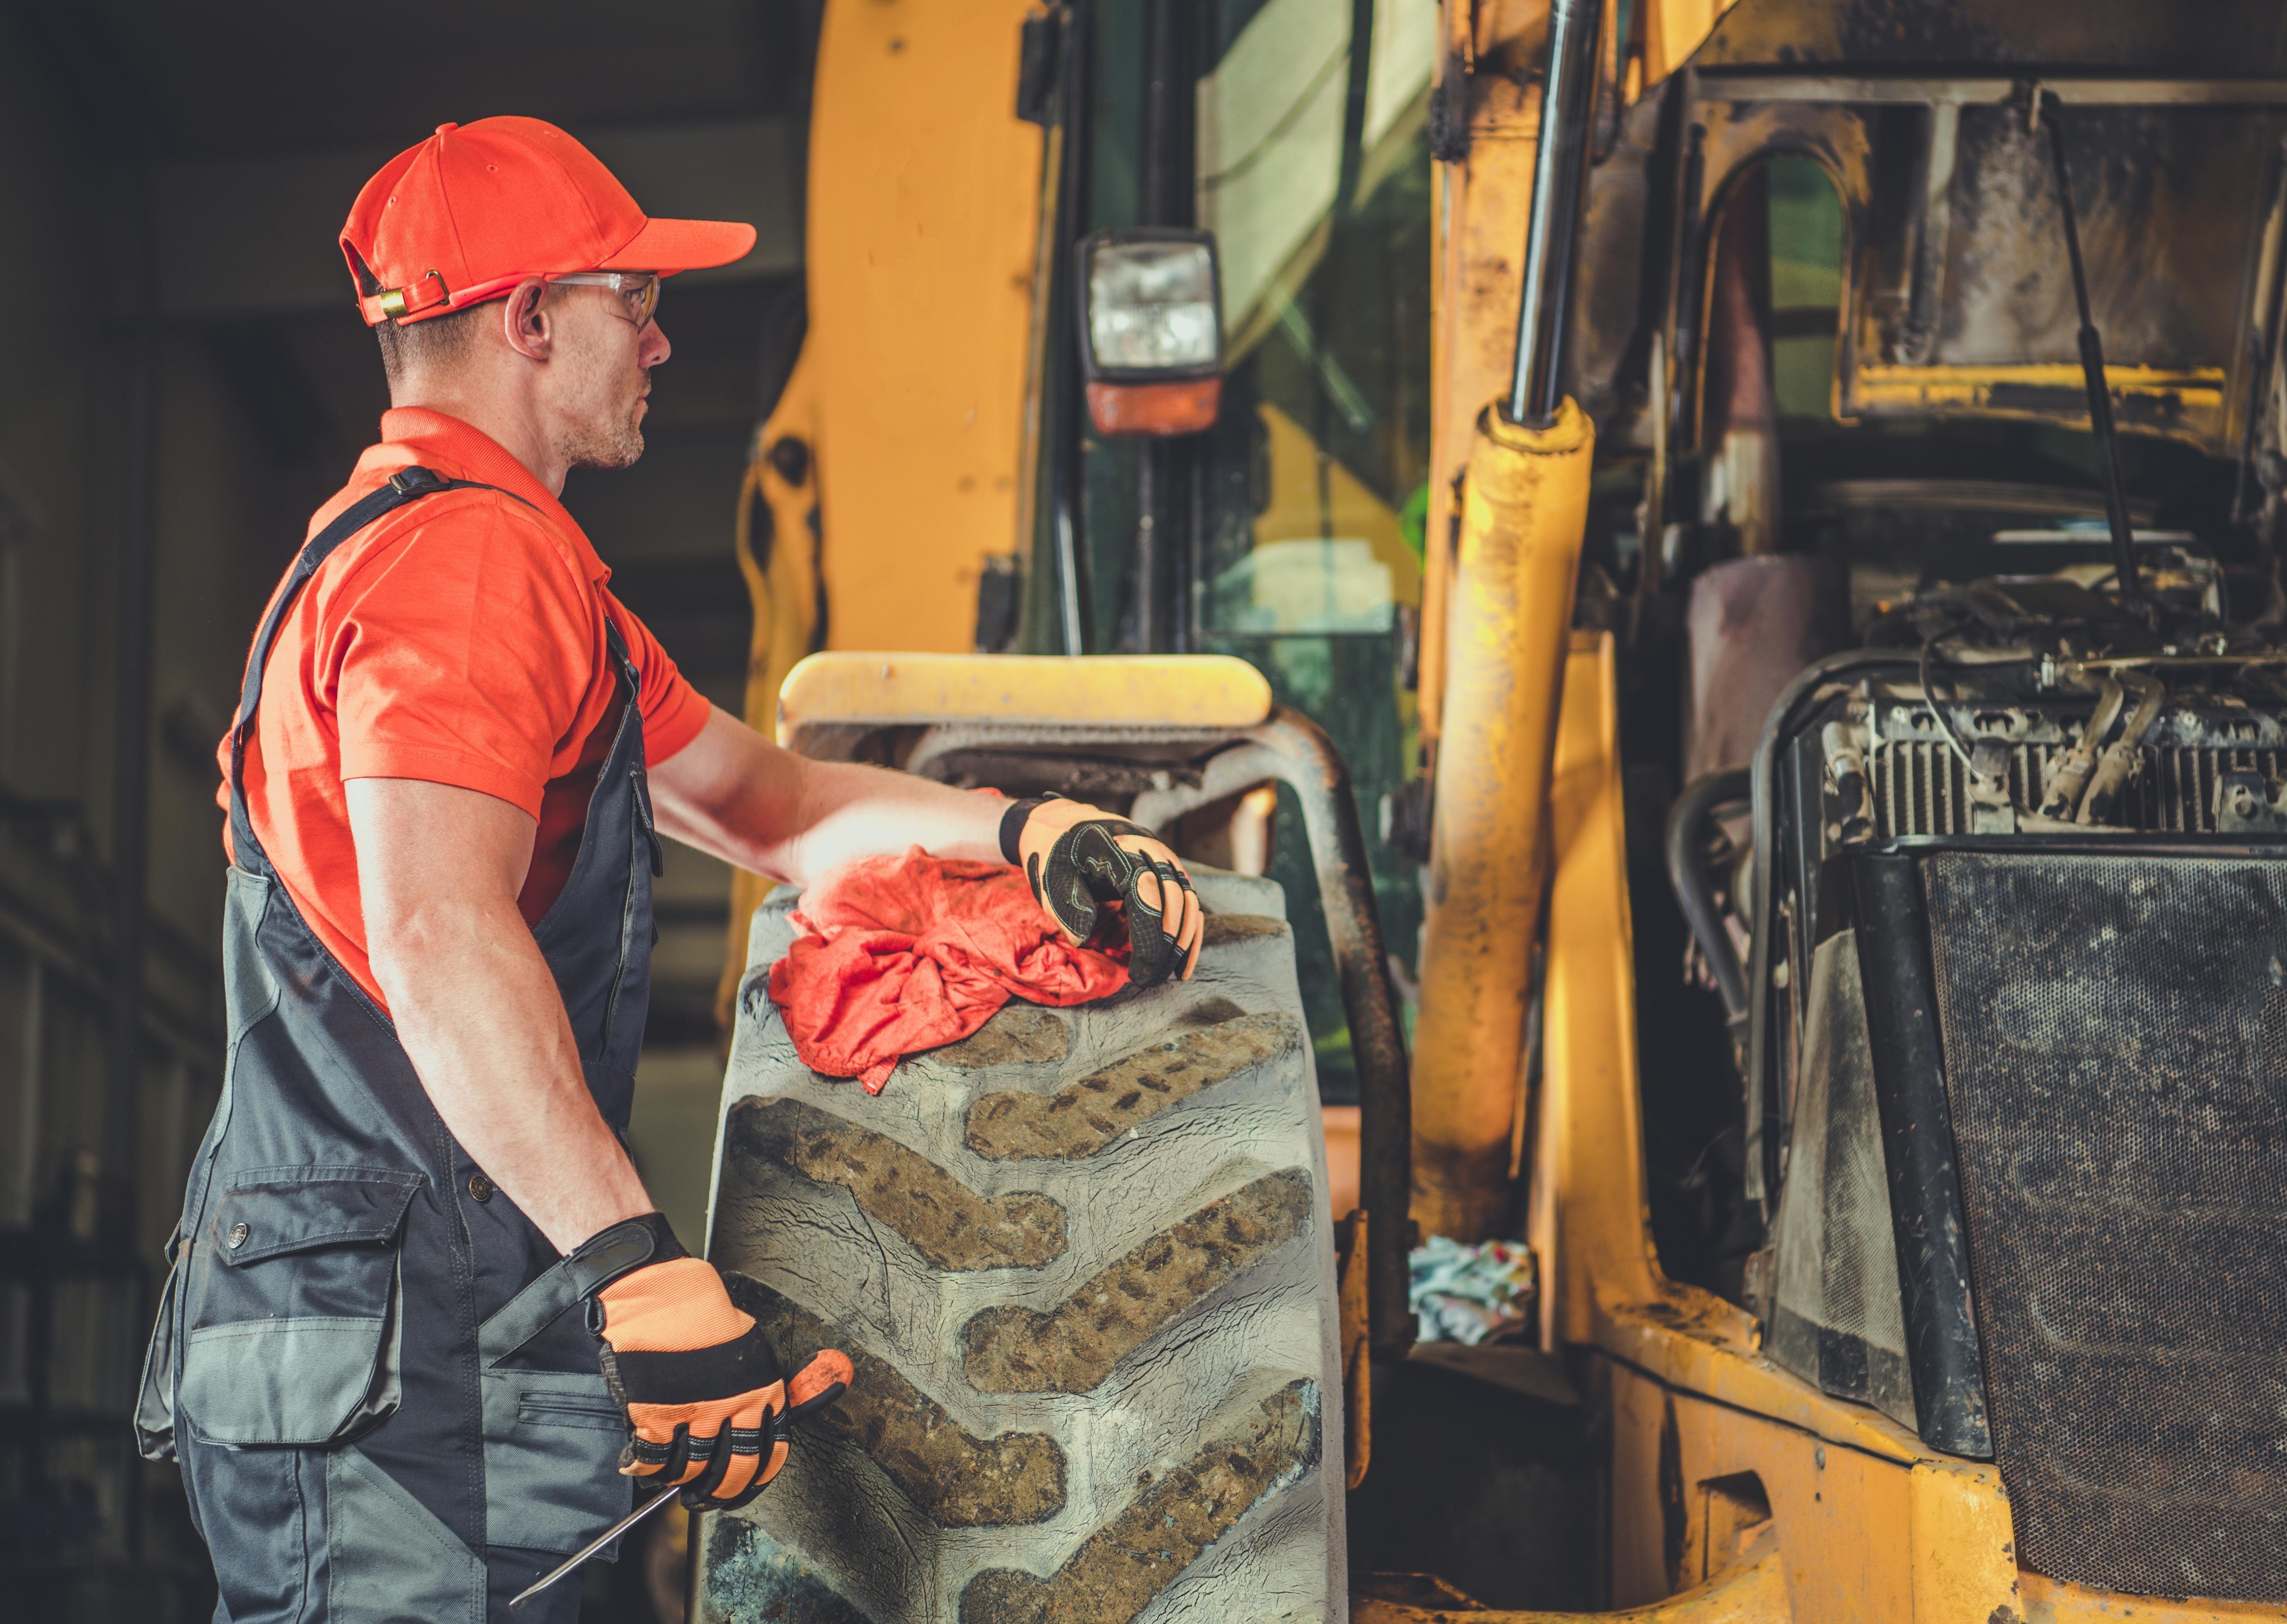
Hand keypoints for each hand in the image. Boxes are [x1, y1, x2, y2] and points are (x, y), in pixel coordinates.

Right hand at [595, 1242, 851, 1508]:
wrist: (665, 1296)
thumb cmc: (707, 1317)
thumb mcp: (752, 1351)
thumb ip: (762, 1388)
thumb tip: (779, 1416)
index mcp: (763, 1392)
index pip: (770, 1454)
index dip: (754, 1481)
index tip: (743, 1489)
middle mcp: (732, 1408)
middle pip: (731, 1471)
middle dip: (718, 1492)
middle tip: (704, 1498)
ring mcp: (693, 1413)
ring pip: (689, 1469)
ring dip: (679, 1479)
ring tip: (672, 1478)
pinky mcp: (656, 1414)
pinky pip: (653, 1458)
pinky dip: (643, 1467)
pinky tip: (639, 1464)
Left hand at [1000, 796, 1202, 987]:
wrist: (1066, 827)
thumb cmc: (1058, 859)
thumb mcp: (1053, 883)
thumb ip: (1068, 910)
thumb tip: (1084, 940)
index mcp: (1118, 852)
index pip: (1146, 899)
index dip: (1148, 940)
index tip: (1138, 975)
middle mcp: (1149, 850)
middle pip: (1173, 902)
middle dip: (1166, 948)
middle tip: (1150, 980)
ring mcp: (1163, 859)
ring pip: (1188, 902)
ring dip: (1182, 943)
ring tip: (1167, 975)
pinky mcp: (1170, 870)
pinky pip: (1190, 903)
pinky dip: (1191, 934)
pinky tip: (1182, 965)